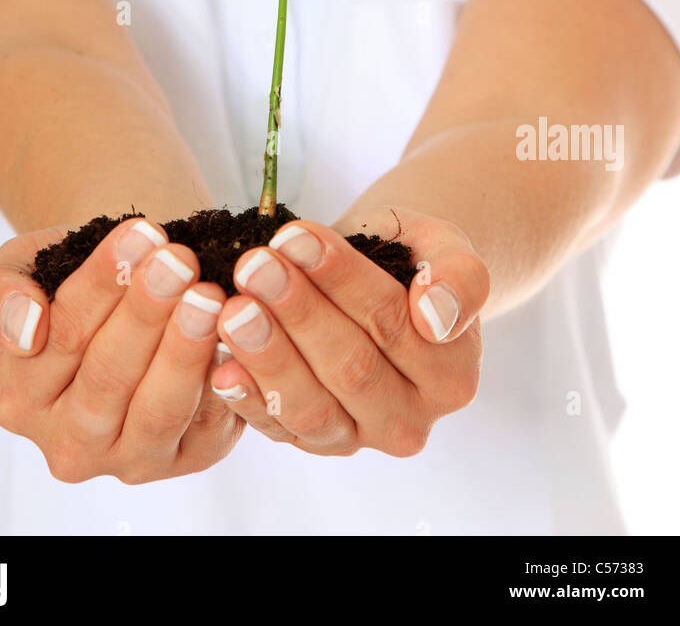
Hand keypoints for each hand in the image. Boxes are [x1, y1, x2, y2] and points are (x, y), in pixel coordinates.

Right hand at [0, 216, 244, 483]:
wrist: (130, 294)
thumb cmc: (66, 283)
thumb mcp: (18, 270)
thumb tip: (26, 325)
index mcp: (17, 398)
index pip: (60, 336)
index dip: (102, 283)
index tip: (140, 233)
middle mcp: (66, 443)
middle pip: (109, 374)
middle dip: (147, 312)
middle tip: (180, 259)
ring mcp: (126, 460)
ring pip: (157, 406)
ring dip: (185, 348)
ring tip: (208, 294)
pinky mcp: (184, 460)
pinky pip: (205, 425)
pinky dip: (223, 381)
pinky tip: (236, 336)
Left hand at [208, 206, 489, 456]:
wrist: (383, 281)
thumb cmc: (412, 259)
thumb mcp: (446, 248)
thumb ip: (460, 278)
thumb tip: (435, 315)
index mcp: (452, 376)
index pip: (391, 323)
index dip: (340, 279)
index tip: (294, 236)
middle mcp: (411, 421)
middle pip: (349, 367)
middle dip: (297, 312)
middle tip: (253, 266)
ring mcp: (359, 437)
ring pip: (311, 405)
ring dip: (267, 356)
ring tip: (232, 308)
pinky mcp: (313, 442)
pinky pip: (278, 428)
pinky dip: (246, 399)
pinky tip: (218, 365)